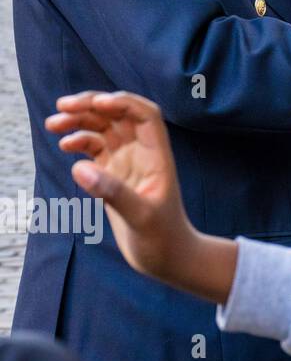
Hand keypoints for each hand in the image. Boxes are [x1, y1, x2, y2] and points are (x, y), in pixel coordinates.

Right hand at [45, 91, 236, 303]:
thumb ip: (112, 192)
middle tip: (62, 106)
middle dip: (93, 105)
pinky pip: (95, 149)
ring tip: (53, 123)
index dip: (123, 102)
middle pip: (119, 116)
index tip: (96, 103)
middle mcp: (143, 154)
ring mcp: (128, 163)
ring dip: (80, 121)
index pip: (146, 114)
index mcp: (158, 155)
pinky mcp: (114, 175)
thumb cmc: (163, 238)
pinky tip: (66, 146)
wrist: (167, 257)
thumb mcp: (140, 217)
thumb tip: (80, 167)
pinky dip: (80, 141)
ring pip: (104, 129)